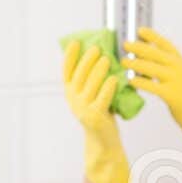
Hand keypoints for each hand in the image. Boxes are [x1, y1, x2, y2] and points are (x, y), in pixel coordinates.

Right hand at [62, 39, 130, 182]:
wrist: (103, 140)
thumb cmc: (100, 112)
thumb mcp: (92, 94)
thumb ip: (91, 78)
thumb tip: (101, 52)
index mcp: (70, 92)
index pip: (66, 70)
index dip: (70, 56)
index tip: (76, 42)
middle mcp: (73, 99)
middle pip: (79, 74)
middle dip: (87, 59)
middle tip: (97, 47)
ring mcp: (83, 108)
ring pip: (91, 84)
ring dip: (98, 70)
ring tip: (106, 59)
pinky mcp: (95, 116)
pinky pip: (102, 97)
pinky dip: (108, 87)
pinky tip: (114, 78)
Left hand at [121, 28, 181, 171]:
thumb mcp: (181, 77)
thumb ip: (168, 67)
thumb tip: (145, 60)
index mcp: (181, 62)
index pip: (166, 44)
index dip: (152, 36)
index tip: (140, 30)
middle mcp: (180, 68)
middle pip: (156, 53)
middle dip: (139, 47)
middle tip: (125, 44)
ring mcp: (177, 81)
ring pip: (152, 68)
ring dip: (136, 63)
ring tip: (124, 60)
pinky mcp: (172, 95)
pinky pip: (152, 86)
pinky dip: (140, 82)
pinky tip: (131, 80)